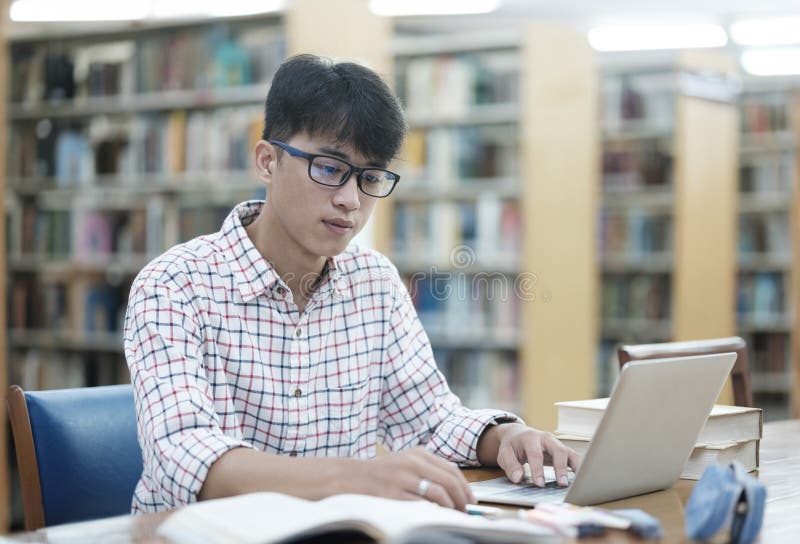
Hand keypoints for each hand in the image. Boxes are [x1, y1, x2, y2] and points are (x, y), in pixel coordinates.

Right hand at [351, 447, 474, 510]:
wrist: (351, 478)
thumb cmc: (381, 474)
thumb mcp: (406, 463)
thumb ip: (428, 471)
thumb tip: (456, 490)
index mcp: (418, 453)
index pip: (451, 469)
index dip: (465, 487)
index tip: (470, 500)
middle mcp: (412, 462)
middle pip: (449, 481)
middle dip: (462, 499)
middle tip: (465, 512)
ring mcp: (403, 478)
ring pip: (439, 493)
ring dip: (451, 507)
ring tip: (453, 516)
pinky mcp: (394, 494)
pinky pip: (421, 504)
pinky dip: (433, 512)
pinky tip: (436, 517)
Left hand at [487, 423, 580, 487]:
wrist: (518, 434)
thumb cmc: (512, 446)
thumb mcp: (504, 454)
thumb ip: (510, 466)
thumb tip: (518, 478)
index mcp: (530, 438)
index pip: (535, 454)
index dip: (538, 469)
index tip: (539, 484)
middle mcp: (545, 438)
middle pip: (557, 450)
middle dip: (560, 467)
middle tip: (561, 484)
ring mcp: (556, 443)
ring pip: (568, 452)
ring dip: (574, 467)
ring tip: (576, 483)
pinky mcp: (562, 450)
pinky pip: (573, 457)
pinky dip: (579, 467)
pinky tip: (581, 479)